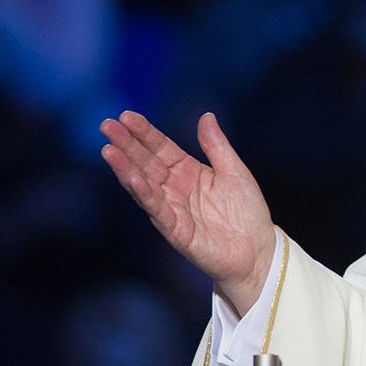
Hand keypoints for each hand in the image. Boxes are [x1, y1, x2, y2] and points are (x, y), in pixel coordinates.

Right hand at [100, 111, 275, 311]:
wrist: (258, 250)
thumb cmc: (247, 212)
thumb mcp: (235, 171)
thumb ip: (217, 145)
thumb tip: (206, 115)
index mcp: (188, 171)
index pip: (161, 148)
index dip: (144, 133)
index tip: (126, 115)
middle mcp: (175, 188)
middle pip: (146, 162)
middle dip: (126, 144)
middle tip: (106, 125)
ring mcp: (172, 209)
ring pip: (144, 185)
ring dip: (125, 168)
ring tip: (109, 150)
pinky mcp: (176, 230)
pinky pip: (157, 210)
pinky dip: (144, 194)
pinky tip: (132, 179)